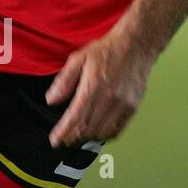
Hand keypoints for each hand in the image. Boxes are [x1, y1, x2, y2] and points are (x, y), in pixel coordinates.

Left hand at [45, 26, 156, 147]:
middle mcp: (108, 99)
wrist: (136, 46)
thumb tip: (51, 100)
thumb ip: (64, 81)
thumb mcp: (78, 59)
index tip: (55, 141)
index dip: (63, 132)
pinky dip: (105, 135)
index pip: (75, 116)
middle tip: (65, 139)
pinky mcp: (132, 108)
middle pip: (87, 128)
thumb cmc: (106, 51)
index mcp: (93, 86)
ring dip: (88, 138)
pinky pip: (117, 130)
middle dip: (73, 137)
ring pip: (102, 132)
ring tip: (78, 136)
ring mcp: (122, 105)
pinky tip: (97, 133)